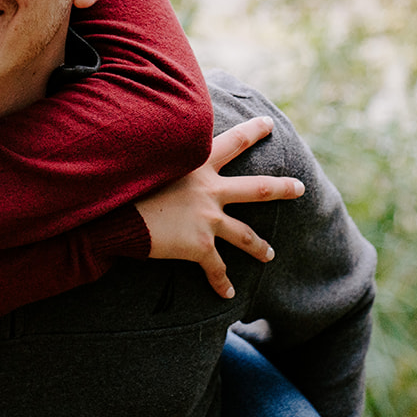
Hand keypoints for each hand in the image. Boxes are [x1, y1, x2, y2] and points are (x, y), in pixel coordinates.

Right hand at [135, 116, 304, 298]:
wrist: (116, 212)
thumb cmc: (124, 181)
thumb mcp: (147, 157)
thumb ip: (160, 154)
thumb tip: (146, 140)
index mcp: (197, 164)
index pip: (232, 142)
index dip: (253, 131)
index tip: (268, 123)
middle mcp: (209, 190)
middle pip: (257, 189)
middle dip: (281, 188)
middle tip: (299, 187)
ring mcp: (208, 219)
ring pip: (244, 234)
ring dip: (259, 246)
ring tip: (270, 254)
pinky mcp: (199, 246)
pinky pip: (216, 268)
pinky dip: (221, 283)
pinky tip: (227, 294)